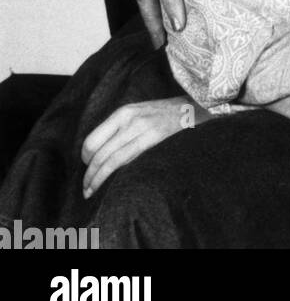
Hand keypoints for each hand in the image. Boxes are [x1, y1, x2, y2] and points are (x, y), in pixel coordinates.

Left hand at [81, 96, 205, 198]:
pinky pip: (125, 161)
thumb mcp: (139, 113)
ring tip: (89, 191)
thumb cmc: (164, 115)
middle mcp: (129, 120)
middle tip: (86, 185)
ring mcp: (141, 130)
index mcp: (123, 113)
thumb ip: (120, 129)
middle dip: (88, 172)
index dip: (85, 157)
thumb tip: (99, 152)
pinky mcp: (153, 140)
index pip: (92, 139)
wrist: (193, 109)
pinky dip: (110, 175)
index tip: (85, 167)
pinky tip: (106, 183)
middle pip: (97, 151)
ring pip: (109, 160)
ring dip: (95, 178)